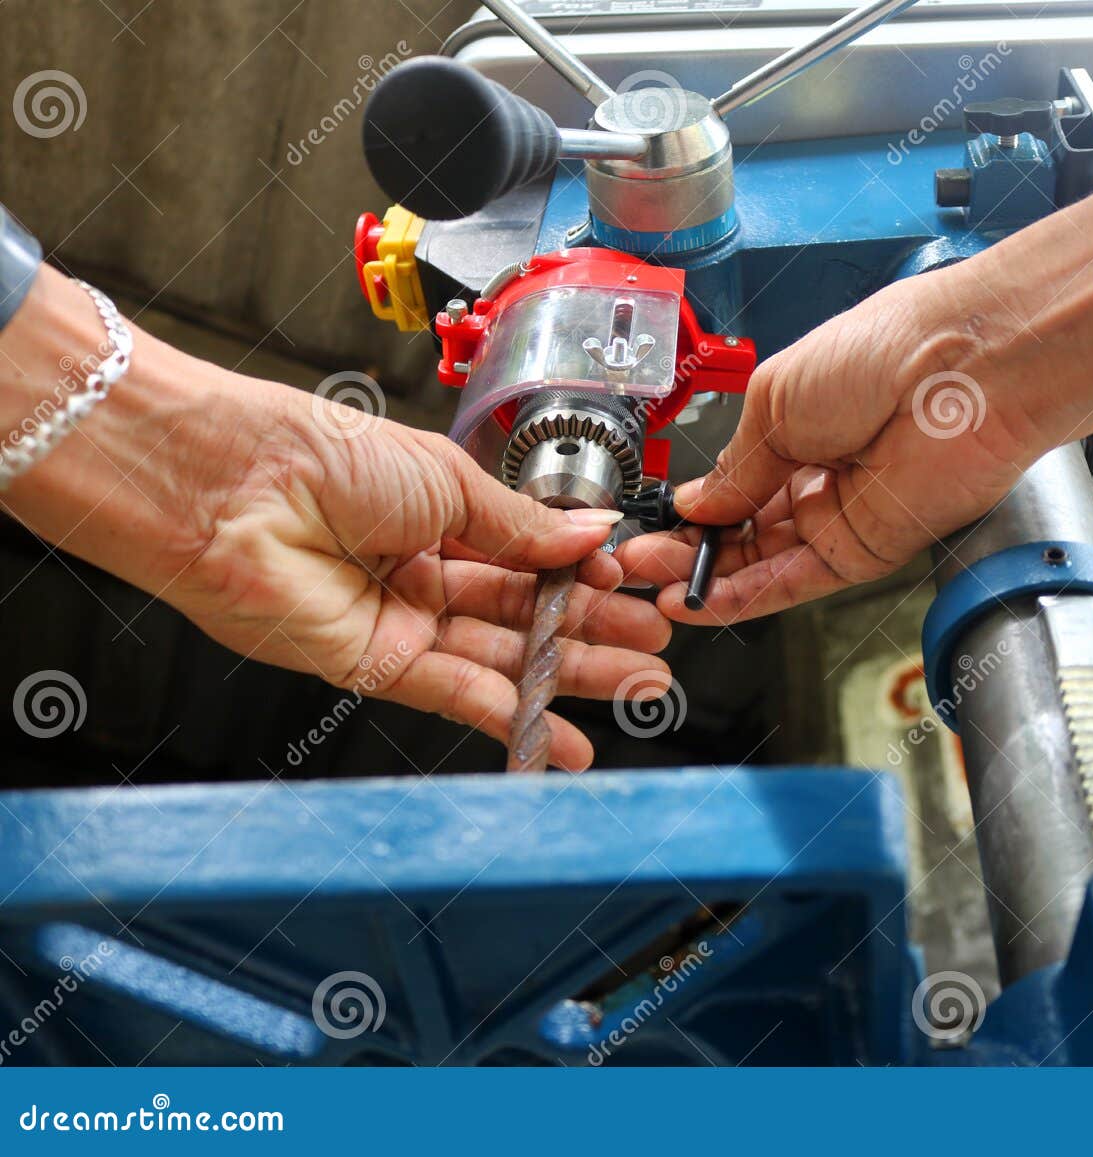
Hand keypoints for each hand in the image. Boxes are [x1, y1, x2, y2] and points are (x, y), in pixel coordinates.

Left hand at [175, 386, 670, 770]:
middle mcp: (421, 572)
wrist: (229, 486)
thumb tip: (591, 535)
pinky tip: (562, 733)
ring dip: (571, 676)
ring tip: (638, 685)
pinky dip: (512, 717)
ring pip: (503, 660)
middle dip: (595, 633)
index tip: (629, 580)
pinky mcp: (375, 669)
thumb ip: (523, 524)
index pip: (528, 556)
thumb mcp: (448, 478)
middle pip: (525, 615)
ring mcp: (400, 623)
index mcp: (437, 515)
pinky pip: (457, 697)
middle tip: (654, 647)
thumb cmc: (318, 454)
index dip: (582, 573)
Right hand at [615, 264, 1092, 620]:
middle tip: (641, 562)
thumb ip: (737, 465)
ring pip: (767, 563)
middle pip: (746, 530)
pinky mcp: (869, 550)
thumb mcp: (777, 400)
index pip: (737, 484)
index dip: (695, 510)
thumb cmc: (886, 352)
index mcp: (802, 424)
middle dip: (692, 549)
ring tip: (658, 584)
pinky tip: (705, 600)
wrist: (964, 370)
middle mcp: (823, 473)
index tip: (652, 526)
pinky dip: (749, 596)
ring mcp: (846, 515)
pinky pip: (799, 582)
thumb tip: (698, 502)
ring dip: (711, 579)